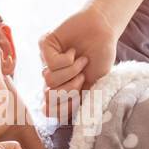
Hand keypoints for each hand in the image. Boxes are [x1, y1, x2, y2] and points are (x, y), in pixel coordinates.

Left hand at [38, 4, 118, 120]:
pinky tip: (73, 51)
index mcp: (61, 88)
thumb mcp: (95, 83)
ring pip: (50, 80)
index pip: (49, 109)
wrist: (104, 29)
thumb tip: (64, 119)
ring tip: (82, 61)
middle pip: (50, 96)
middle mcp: (51, 76)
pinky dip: (68, 59)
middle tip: (82, 77)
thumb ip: (81, 99)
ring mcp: (46, 61)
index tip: (78, 98)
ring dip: (72, 71)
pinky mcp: (44, 46)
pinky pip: (51, 63)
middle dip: (70, 89)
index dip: (62, 110)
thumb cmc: (101, 55)